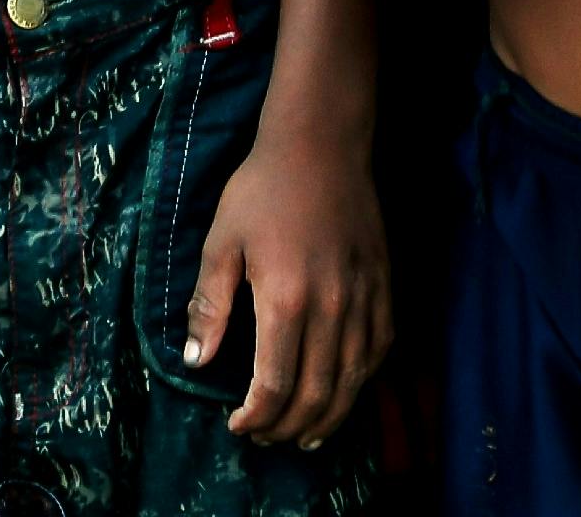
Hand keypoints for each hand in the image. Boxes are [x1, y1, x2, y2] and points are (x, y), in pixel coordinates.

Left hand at [187, 114, 392, 448]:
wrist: (321, 144)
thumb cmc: (262, 190)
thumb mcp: (221, 243)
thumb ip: (210, 306)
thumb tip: (196, 360)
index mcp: (285, 300)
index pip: (274, 385)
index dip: (256, 417)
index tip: (237, 425)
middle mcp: (331, 307)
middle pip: (316, 393)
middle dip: (287, 427)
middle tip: (266, 436)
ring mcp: (363, 297)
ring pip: (353, 380)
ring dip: (329, 416)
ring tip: (306, 435)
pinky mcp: (384, 284)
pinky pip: (380, 348)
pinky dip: (363, 380)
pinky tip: (346, 389)